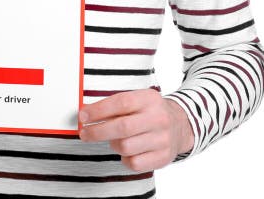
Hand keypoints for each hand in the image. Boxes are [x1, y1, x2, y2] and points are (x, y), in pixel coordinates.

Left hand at [78, 88, 194, 171]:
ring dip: (113, 144)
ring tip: (114, 139)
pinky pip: (134, 163)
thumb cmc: (149, 112)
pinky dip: (124, 158)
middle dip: (97, 131)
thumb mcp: (137, 100)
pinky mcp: (163, 157)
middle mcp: (158, 118)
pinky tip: (127, 151)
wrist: (180, 125)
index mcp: (149, 99)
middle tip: (85, 133)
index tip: (83, 116)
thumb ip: (115, 105)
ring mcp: (162, 139)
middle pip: (122, 127)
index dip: (98, 110)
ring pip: (125, 147)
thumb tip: (87, 114)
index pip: (120, 103)